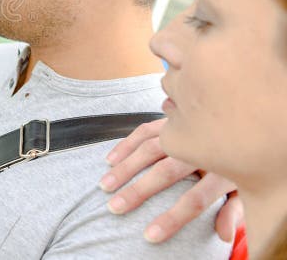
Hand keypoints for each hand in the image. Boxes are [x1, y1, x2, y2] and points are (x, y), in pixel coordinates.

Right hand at [99, 118, 242, 242]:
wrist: (243, 119)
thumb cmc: (241, 162)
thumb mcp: (247, 189)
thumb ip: (233, 211)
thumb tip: (223, 235)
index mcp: (223, 171)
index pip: (195, 199)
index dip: (171, 219)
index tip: (149, 235)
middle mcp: (203, 147)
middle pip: (166, 172)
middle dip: (138, 191)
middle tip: (114, 207)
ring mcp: (185, 129)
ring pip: (150, 148)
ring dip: (125, 167)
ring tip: (106, 185)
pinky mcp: (172, 118)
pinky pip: (144, 129)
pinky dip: (126, 144)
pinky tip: (110, 159)